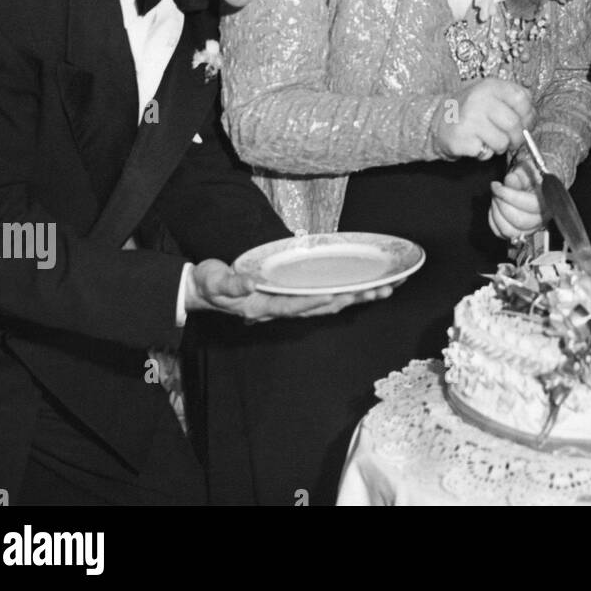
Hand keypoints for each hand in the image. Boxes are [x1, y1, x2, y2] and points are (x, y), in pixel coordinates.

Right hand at [185, 260, 393, 322]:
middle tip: (381, 291)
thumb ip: (231, 283)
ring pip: (328, 303)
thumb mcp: (215, 282)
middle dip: (351, 299)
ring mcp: (288, 304)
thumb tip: (248, 282)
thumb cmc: (211, 285)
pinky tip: (363, 289)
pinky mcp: (292, 296)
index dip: (317, 302)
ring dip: (355, 297)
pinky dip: (343, 292)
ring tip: (384, 290)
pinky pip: (323, 296)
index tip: (339, 296)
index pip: (295, 305)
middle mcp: (281, 308)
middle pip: (321, 307)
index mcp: (264, 307)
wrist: (205, 290)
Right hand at [431, 78, 534, 160]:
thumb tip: (531, 119)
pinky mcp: (461, 138)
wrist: (436, 120)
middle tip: (510, 140)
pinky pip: (485, 152)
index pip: (522, 99)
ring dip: (499, 147)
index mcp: (490, 86)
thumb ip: (511, 101)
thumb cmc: (469, 109)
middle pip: (514, 124)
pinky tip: (475, 144)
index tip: (523, 122)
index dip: (528, 115)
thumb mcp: (489, 94)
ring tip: (488, 140)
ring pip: (502, 142)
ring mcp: (469, 119)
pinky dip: (484, 153)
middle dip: (516, 138)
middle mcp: (479, 99)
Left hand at [488, 162, 542, 239]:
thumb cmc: (530, 176)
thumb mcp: (526, 172)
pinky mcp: (519, 233)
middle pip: (520, 221)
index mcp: (549, 201)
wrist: (531, 182)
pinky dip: (494, 220)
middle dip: (502, 204)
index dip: (510, 196)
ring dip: (496, 214)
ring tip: (495, 199)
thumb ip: (519, 176)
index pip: (532, 205)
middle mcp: (543, 218)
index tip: (496, 186)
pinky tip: (495, 208)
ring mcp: (531, 228)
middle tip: (496, 191)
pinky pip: (501, 233)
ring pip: (510, 230)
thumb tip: (510, 179)